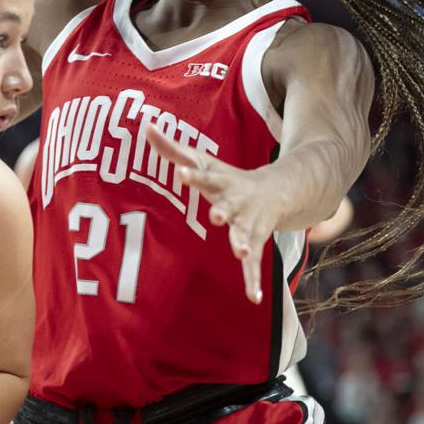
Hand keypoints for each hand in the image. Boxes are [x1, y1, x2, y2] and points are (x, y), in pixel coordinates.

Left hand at [147, 124, 280, 303]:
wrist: (278, 191)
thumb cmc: (228, 179)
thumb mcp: (202, 162)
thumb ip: (172, 148)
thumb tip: (145, 125)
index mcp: (219, 183)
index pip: (203, 176)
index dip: (192, 174)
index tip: (181, 172)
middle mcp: (236, 203)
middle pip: (228, 207)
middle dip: (224, 212)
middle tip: (217, 216)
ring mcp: (248, 224)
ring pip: (246, 235)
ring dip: (244, 243)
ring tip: (241, 252)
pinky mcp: (256, 243)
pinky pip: (254, 265)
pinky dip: (254, 281)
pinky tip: (253, 298)